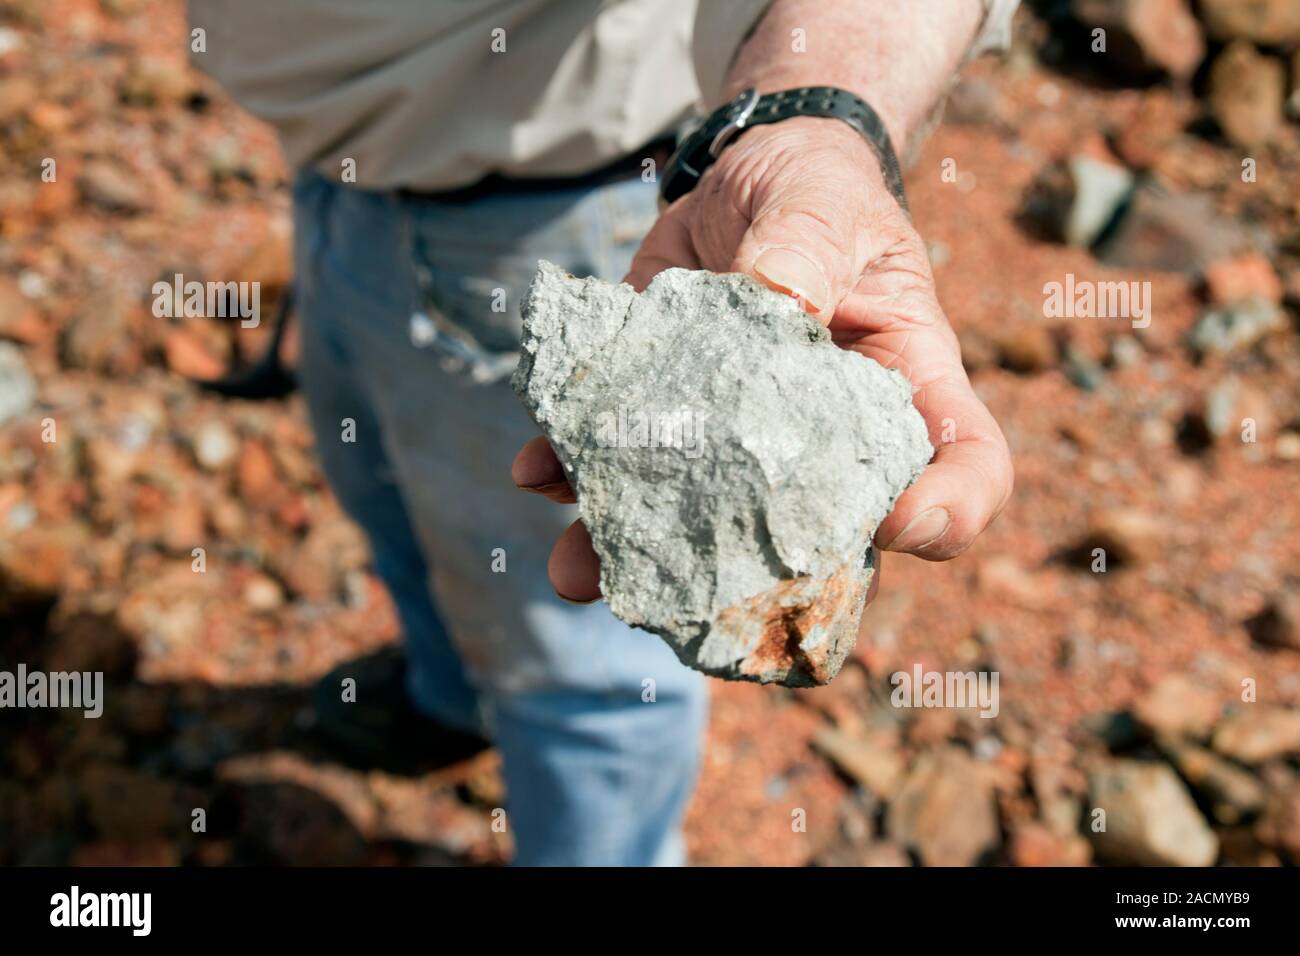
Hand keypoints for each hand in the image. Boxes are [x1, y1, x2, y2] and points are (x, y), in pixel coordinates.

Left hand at [513, 116, 1012, 600]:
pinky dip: (573, 469)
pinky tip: (537, 468)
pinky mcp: (667, 408)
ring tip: (575, 567)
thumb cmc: (816, 186)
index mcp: (904, 385)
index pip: (964, 468)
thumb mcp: (821, 204)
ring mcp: (740, 434)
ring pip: (702, 516)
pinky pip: (625, 456)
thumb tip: (769, 313)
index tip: (896, 526)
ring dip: (634, 546)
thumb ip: (801, 257)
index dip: (947, 513)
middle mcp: (827, 434)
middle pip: (812, 529)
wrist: (742, 172)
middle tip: (694, 590)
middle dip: (747, 575)